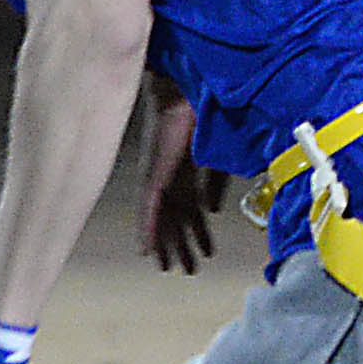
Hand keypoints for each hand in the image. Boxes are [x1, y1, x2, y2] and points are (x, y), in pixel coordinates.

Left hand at [138, 94, 224, 271]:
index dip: (194, 233)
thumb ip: (215, 184)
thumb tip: (213, 210)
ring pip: (160, 220)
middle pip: (173, 220)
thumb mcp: (216, 159)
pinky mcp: (152, 174)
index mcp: (185, 173)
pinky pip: (147, 208)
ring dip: (166, 245)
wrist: (187, 94)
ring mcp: (157, 177)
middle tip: (185, 269)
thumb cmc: (203, 118)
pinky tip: (146, 249)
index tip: (201, 253)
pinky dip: (147, 229)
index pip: (188, 210)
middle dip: (180, 245)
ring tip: (171, 267)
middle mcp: (168, 178)